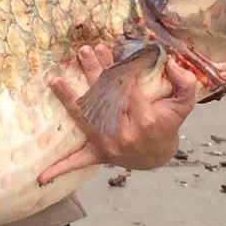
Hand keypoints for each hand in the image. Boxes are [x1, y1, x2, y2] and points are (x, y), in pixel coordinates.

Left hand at [38, 44, 198, 184]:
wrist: (157, 156)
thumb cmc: (167, 125)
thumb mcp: (183, 105)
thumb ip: (184, 83)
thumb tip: (171, 62)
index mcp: (145, 119)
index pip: (128, 88)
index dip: (118, 68)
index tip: (108, 48)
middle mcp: (124, 132)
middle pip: (105, 98)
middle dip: (94, 72)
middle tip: (84, 51)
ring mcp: (108, 144)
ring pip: (86, 118)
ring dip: (69, 98)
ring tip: (55, 80)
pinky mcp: (97, 154)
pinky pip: (77, 162)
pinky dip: (59, 169)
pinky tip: (41, 176)